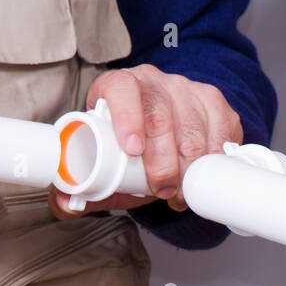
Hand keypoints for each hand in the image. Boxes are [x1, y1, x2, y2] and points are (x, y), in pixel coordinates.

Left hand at [50, 64, 242, 219]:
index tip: (132, 150)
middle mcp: (154, 81)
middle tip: (162, 190)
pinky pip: (220, 134)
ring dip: (189, 171)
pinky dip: (213, 163)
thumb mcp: (104, 163)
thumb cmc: (129, 148)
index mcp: (119, 86)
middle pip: (161, 117)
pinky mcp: (214, 103)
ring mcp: (187, 90)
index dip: (127, 117)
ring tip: (179, 193)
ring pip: (194, 131)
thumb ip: (81, 185)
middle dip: (163, 162)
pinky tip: (201, 178)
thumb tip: (64, 204)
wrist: (166, 131)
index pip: (122, 89)